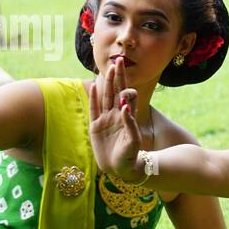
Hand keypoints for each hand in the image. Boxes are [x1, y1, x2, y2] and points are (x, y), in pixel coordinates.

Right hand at [89, 58, 143, 179]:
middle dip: (117, 77)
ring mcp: (105, 119)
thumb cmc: (130, 155)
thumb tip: (126, 107)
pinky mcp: (95, 126)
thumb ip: (130, 124)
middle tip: (118, 61)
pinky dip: (94, 99)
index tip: (124, 72)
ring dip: (106, 84)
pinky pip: (94, 109)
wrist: (120, 168)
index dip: (126, 85)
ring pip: (106, 98)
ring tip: (108, 69)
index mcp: (127, 116)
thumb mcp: (133, 140)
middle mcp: (116, 115)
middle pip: (116, 92)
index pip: (127, 96)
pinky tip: (94, 86)